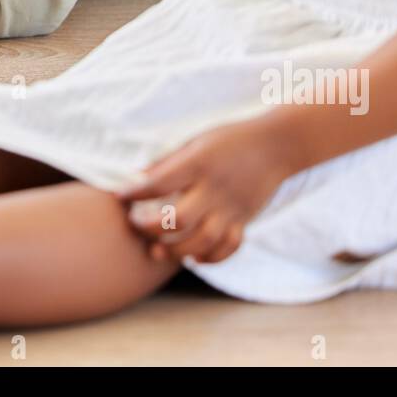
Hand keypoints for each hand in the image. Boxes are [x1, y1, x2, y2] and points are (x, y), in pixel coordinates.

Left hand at [117, 115, 301, 264]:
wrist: (276, 146)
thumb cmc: (229, 140)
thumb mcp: (196, 141)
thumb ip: (168, 162)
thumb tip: (136, 179)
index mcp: (199, 163)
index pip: (160, 183)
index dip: (134, 192)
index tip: (119, 196)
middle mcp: (215, 188)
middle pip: (179, 219)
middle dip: (151, 228)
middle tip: (136, 224)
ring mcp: (232, 208)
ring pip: (202, 241)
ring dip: (175, 251)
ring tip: (156, 250)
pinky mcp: (245, 221)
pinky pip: (227, 248)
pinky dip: (208, 257)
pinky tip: (192, 256)